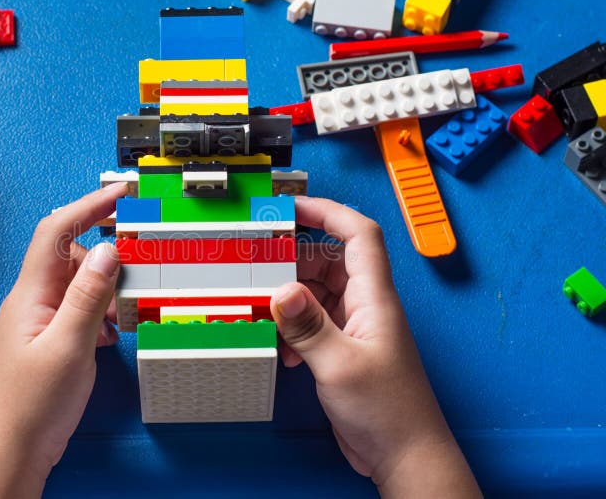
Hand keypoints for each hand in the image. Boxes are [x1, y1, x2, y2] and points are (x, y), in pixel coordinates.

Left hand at [0, 182, 127, 497]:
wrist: (10, 453)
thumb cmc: (31, 406)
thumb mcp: (68, 347)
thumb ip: (89, 296)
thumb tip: (109, 249)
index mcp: (30, 295)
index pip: (55, 232)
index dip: (86, 206)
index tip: (119, 194)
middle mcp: (32, 301)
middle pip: (71, 257)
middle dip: (105, 259)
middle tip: (136, 270)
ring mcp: (39, 321)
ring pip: (78, 286)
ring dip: (103, 293)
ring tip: (119, 318)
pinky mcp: (47, 340)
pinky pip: (77, 311)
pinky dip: (97, 315)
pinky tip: (106, 337)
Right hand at [272, 196, 480, 497]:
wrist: (403, 456)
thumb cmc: (388, 412)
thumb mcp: (341, 366)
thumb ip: (309, 327)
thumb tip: (281, 290)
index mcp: (374, 298)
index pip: (358, 235)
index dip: (328, 212)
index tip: (291, 207)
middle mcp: (365, 306)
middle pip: (328, 261)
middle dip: (293, 260)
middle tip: (258, 264)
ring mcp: (353, 328)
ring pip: (316, 293)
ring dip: (289, 299)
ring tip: (264, 309)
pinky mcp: (342, 350)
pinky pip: (313, 323)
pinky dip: (293, 329)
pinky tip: (282, 350)